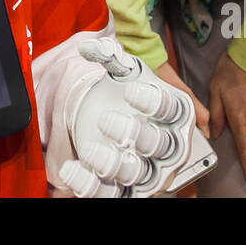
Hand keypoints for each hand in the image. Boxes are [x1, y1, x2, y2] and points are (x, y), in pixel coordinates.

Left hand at [57, 39, 215, 196]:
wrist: (116, 103)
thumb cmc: (131, 87)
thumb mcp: (130, 72)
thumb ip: (118, 60)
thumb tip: (109, 52)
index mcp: (174, 116)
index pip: (169, 110)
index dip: (153, 102)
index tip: (130, 91)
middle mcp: (164, 147)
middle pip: (156, 145)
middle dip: (134, 134)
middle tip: (106, 119)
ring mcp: (144, 167)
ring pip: (133, 173)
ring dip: (111, 164)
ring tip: (89, 150)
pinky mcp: (123, 184)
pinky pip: (109, 192)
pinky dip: (89, 185)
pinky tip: (71, 172)